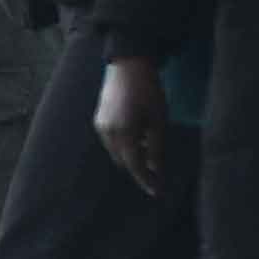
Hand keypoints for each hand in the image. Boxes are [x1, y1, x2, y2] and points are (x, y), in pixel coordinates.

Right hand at [101, 52, 170, 187]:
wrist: (127, 66)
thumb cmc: (148, 92)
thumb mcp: (159, 120)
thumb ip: (157, 146)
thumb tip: (156, 168)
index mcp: (124, 134)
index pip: (135, 165)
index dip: (146, 180)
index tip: (158, 192)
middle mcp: (107, 133)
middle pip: (124, 161)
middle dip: (140, 168)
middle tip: (159, 170)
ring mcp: (100, 126)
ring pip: (117, 152)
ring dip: (132, 156)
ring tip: (150, 147)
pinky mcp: (99, 119)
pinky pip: (112, 141)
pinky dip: (125, 145)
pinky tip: (139, 135)